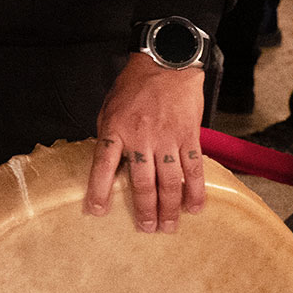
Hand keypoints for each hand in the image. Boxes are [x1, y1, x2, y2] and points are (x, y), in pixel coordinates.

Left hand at [85, 54, 206, 231]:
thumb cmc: (134, 85)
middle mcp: (140, 137)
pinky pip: (193, 169)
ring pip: (169, 182)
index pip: (103, 165)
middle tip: (146, 228)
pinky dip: (195, 191)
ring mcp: (166, 138)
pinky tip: (195, 208)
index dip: (99, 190)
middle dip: (144, 209)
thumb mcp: (109, 107)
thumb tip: (107, 164)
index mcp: (115, 129)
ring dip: (169, 208)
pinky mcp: (189, 136)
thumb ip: (109, 136)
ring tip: (168, 226)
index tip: (96, 211)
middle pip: (142, 182)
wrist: (166, 63)